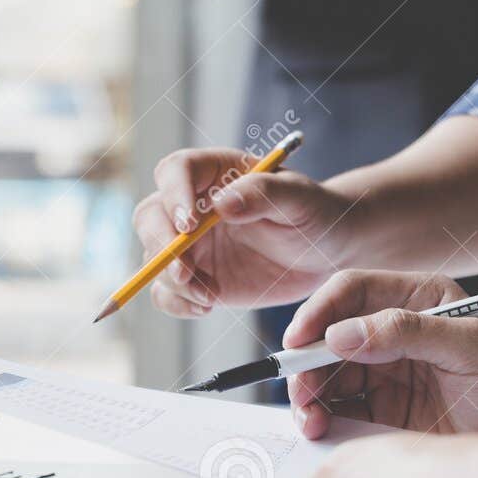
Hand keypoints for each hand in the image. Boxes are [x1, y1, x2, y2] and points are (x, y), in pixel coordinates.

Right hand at [132, 148, 356, 315]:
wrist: (326, 252)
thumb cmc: (315, 213)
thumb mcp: (299, 198)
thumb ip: (264, 193)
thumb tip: (222, 204)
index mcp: (216, 173)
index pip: (175, 171)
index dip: (173, 194)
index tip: (190, 224)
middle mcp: (194, 206)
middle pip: (151, 215)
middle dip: (162, 245)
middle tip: (185, 271)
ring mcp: (192, 244)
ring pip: (154, 257)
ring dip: (171, 280)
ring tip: (209, 296)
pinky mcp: (197, 277)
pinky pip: (167, 291)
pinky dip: (176, 302)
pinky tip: (207, 306)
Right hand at [282, 270, 477, 439]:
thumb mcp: (472, 348)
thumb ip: (409, 331)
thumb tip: (342, 333)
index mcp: (421, 298)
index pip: (354, 290)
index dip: (321, 312)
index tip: (299, 342)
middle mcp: (398, 330)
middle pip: (331, 335)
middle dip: (308, 362)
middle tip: (302, 392)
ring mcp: (389, 371)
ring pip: (329, 374)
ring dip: (311, 395)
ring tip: (312, 420)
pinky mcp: (385, 411)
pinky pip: (340, 409)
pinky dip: (323, 419)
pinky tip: (322, 430)